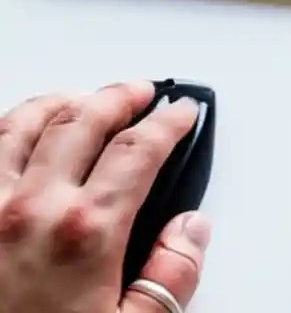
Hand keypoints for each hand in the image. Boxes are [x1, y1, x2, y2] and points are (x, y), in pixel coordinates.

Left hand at [0, 81, 211, 312]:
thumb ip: (171, 276)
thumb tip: (191, 229)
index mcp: (86, 233)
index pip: (140, 150)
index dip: (168, 122)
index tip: (181, 114)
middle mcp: (31, 208)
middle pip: (83, 120)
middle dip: (119, 98)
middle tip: (140, 94)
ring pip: (21, 124)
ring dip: (60, 102)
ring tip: (81, 99)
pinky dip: (5, 129)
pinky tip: (18, 131)